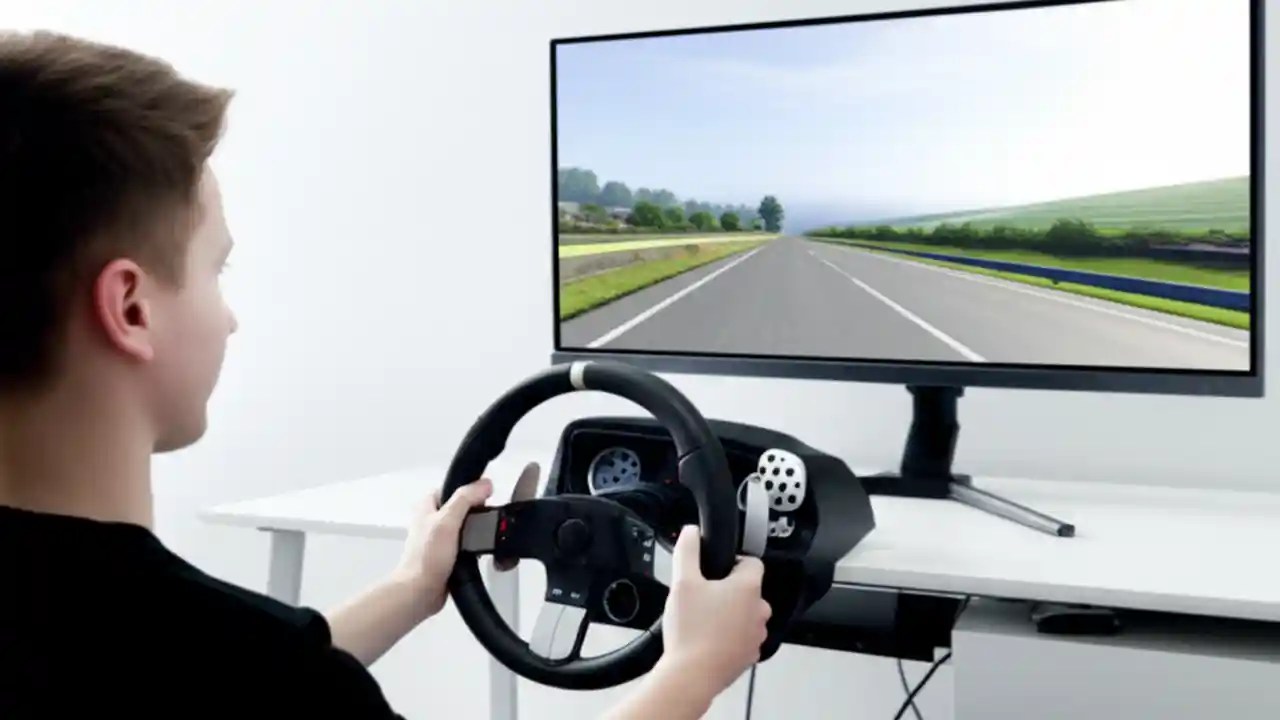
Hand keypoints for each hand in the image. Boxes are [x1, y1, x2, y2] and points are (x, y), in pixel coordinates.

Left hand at [392, 476, 494, 618]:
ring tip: (485, 535)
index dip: (466, 489)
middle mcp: (431, 521)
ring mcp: (438, 540)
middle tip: (486, 516)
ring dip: (475, 531)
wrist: (421, 591)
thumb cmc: (427, 557)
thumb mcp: (447, 521)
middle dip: (474, 512)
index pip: (449, 488)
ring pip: (464, 527)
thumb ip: (465, 499)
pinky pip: (465, 546)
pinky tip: (480, 551)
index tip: (484, 495)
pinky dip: (473, 548)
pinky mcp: (446, 556)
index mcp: (426, 507)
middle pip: (459, 507)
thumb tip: (484, 484)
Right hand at [660, 525, 771, 692]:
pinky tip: (707, 641)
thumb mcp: (682, 582)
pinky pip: (742, 638)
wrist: (691, 676)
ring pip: (745, 615)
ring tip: (702, 621)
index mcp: (749, 587)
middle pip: (748, 590)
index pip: (752, 562)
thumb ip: (688, 550)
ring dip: (730, 615)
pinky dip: (729, 637)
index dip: (732, 562)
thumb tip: (692, 531)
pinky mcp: (750, 657)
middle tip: (701, 597)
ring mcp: (757, 636)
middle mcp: (760, 610)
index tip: (711, 572)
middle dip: (728, 591)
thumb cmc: (690, 627)